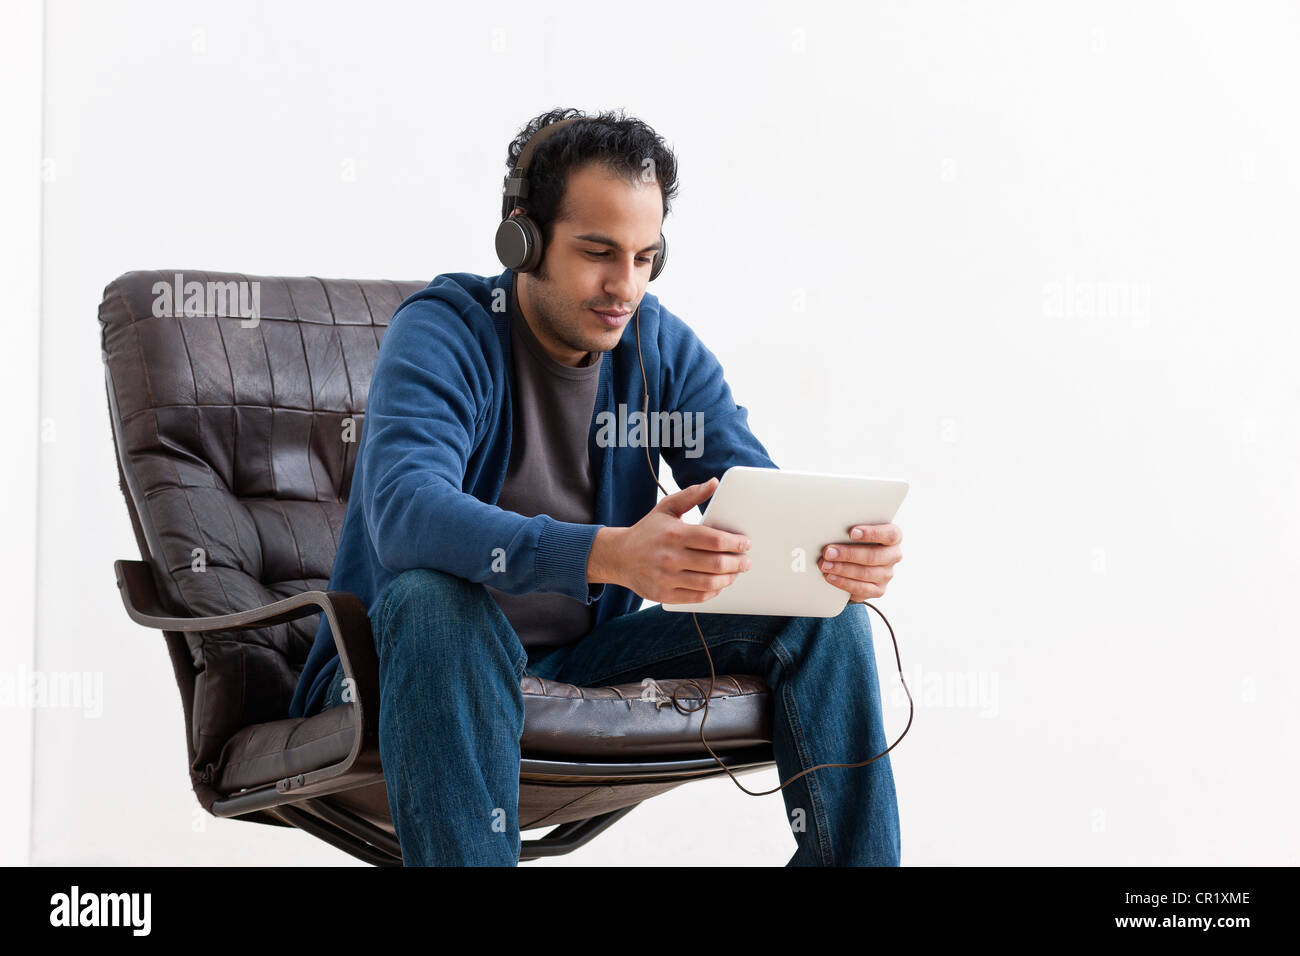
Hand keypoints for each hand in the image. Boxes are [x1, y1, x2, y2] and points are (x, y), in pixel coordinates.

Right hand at [592, 477, 751, 603]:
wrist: (619, 556)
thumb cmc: (647, 531)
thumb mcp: (666, 508)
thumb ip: (691, 495)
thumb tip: (714, 483)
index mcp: (674, 534)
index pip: (713, 540)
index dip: (735, 543)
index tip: (746, 543)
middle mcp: (670, 557)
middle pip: (715, 563)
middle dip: (737, 563)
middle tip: (746, 561)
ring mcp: (666, 578)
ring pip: (708, 583)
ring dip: (728, 579)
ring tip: (736, 573)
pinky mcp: (664, 594)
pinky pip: (697, 597)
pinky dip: (713, 592)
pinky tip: (719, 584)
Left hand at [817, 522, 902, 601]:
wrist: (855, 565)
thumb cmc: (856, 542)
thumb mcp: (856, 533)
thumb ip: (851, 531)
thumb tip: (831, 530)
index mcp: (893, 537)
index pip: (890, 534)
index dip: (872, 533)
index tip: (851, 532)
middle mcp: (893, 555)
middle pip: (874, 555)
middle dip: (848, 554)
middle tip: (828, 552)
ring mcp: (887, 574)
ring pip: (866, 573)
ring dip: (842, 569)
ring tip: (825, 565)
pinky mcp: (878, 590)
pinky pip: (861, 588)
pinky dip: (843, 582)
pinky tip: (831, 577)